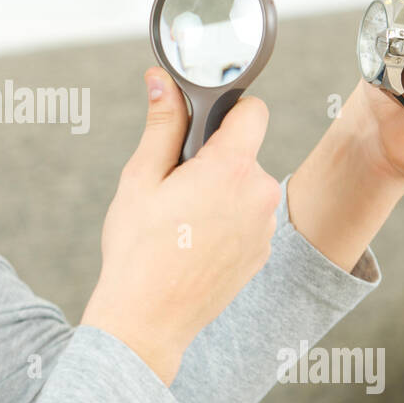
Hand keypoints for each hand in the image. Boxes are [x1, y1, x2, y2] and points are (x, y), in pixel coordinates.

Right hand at [81, 66, 280, 385]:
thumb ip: (161, 124)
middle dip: (214, 159)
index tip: (199, 126)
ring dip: (221, 192)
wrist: (148, 321)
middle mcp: (259, 195)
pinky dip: (227, 222)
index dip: (227, 111)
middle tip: (174, 187)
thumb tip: (161, 81)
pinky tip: (194, 243)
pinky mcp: (262, 253)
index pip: (253, 111)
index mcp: (231, 169)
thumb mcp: (141, 178)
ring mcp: (265, 228)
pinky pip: (248, 219)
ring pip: (245, 187)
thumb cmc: (138, 251)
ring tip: (182, 221)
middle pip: (244, 152)